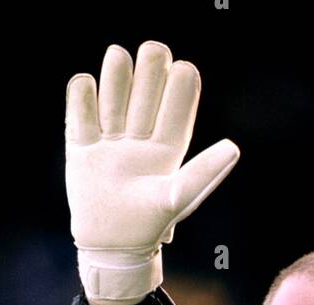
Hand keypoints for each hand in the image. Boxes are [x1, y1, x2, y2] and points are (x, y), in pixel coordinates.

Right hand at [65, 40, 239, 304]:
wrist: (109, 244)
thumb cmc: (148, 225)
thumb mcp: (177, 198)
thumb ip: (203, 173)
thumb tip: (234, 147)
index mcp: (167, 147)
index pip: (176, 108)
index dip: (181, 86)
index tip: (184, 68)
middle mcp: (140, 138)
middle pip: (145, 92)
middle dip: (149, 69)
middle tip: (153, 50)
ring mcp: (111, 139)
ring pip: (114, 94)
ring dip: (117, 73)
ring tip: (119, 56)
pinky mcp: (82, 145)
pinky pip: (80, 111)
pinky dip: (82, 94)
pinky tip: (86, 84)